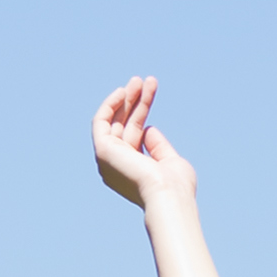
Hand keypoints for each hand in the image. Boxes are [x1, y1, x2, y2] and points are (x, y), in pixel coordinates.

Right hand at [89, 76, 200, 213]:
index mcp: (132, 171)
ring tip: (139, 80)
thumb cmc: (175, 185)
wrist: (168, 196)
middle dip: (134, 101)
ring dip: (126, 99)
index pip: (134, 134)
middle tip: (145, 81)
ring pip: (114, 120)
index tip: (150, 92)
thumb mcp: (170, 161)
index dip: (141, 111)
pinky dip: (110, 105)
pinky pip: (100, 122)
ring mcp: (108, 159)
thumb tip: (148, 128)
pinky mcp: (102, 151)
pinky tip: (123, 91)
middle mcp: (117, 165)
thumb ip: (157, 146)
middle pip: (123, 124)